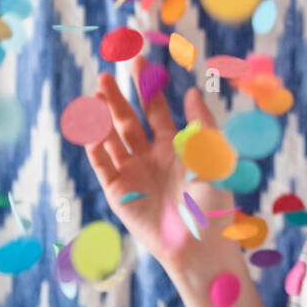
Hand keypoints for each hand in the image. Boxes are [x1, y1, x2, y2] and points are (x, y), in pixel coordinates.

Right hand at [84, 54, 236, 280]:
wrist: (199, 246)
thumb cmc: (213, 204)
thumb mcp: (214, 158)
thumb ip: (202, 125)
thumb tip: (194, 92)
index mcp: (174, 146)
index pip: (156, 109)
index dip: (147, 86)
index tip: (138, 61)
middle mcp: (150, 157)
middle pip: (128, 120)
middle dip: (118, 97)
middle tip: (107, 74)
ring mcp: (132, 174)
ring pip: (112, 138)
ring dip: (103, 117)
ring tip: (96, 95)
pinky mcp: (117, 193)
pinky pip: (102, 165)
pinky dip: (96, 146)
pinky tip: (92, 127)